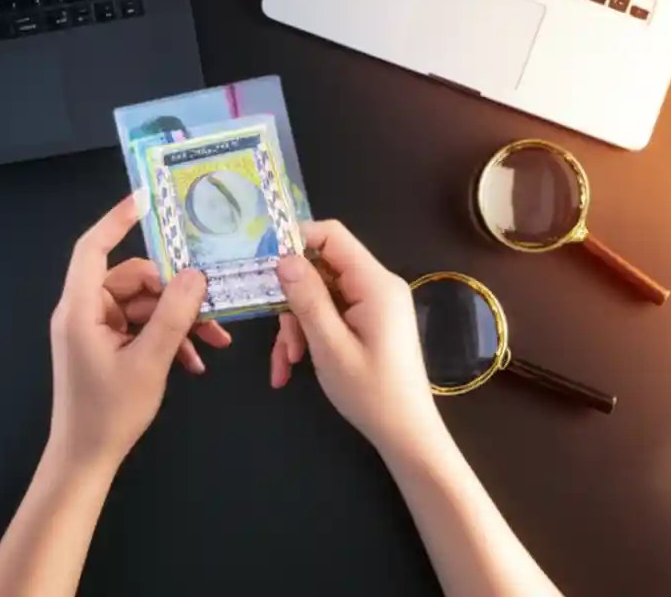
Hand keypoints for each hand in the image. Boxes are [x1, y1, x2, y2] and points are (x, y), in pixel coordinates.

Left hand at [48, 193, 230, 467]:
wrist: (86, 459)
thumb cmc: (109, 412)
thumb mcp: (149, 362)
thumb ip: (173, 315)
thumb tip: (195, 274)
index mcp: (80, 308)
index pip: (93, 248)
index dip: (117, 219)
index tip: (147, 199)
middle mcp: (82, 311)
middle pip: (132, 280)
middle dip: (174, 293)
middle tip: (211, 306)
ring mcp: (94, 330)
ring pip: (143, 307)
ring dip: (177, 322)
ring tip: (213, 344)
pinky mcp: (105, 347)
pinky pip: (139, 329)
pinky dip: (165, 340)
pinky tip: (193, 363)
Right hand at [275, 221, 443, 457]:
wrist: (405, 434)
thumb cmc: (371, 392)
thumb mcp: (330, 346)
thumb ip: (307, 299)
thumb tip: (283, 258)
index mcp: (375, 284)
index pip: (332, 235)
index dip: (296, 240)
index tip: (265, 266)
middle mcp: (376, 286)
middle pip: (320, 268)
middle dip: (293, 300)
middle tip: (281, 335)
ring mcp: (373, 304)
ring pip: (319, 295)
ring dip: (297, 324)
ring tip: (288, 361)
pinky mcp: (368, 321)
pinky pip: (330, 315)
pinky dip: (309, 335)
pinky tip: (292, 367)